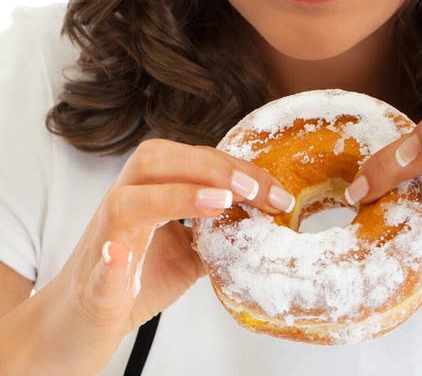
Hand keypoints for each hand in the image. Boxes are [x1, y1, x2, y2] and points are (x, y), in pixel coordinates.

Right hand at [38, 138, 296, 373]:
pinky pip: (100, 265)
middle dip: (213, 170)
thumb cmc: (137, 276)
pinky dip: (112, 260)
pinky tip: (120, 255)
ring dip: (175, 196)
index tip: (278, 192)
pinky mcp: (93, 280)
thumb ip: (218, 228)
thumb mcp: (188, 248)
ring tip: (219, 203)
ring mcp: (106, 237)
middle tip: (255, 189)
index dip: (238, 170)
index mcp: (149, 185)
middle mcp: (125, 199)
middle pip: (160, 162)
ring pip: (129, 201)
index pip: (195, 160)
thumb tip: (267, 217)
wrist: (83, 321)